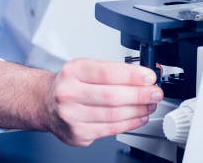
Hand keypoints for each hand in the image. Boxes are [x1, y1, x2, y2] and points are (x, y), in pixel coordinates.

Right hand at [43, 57, 162, 145]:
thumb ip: (114, 70)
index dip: (132, 76)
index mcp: (72, 72)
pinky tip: (138, 117)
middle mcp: (68, 93)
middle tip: (155, 93)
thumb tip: (145, 75)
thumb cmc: (70, 84)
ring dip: (138, 110)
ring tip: (149, 105)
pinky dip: (129, 123)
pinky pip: (110, 130)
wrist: (47, 103)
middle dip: (140, 95)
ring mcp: (72, 116)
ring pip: (113, 115)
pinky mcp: (78, 134)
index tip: (149, 77)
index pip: (107, 73)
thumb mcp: (86, 68)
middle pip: (112, 96)